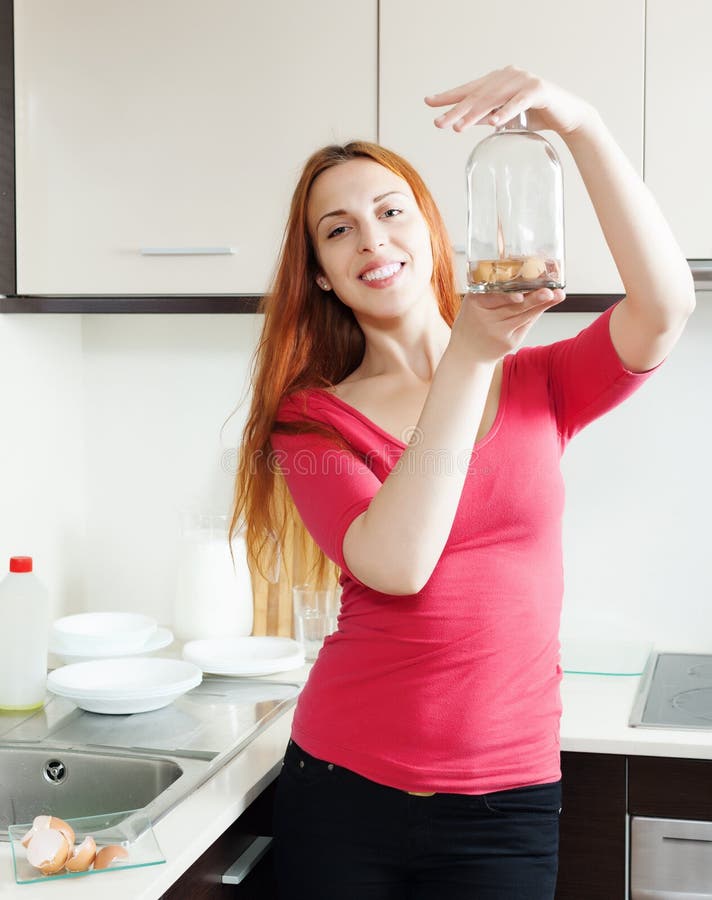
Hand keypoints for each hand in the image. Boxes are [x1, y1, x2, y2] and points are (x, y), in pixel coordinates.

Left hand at [425, 65, 595, 136]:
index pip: (469, 89)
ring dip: (474, 114)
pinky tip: (492, 122)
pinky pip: (518, 102)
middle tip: (439, 123)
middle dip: (456, 110)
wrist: (567, 116)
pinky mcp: (538, 90)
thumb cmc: (535, 115)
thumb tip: (463, 120)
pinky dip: (505, 112)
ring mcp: (523, 80)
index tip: (429, 103)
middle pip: (477, 95)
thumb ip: (486, 114)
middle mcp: (508, 76)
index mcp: (498, 80)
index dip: (449, 96)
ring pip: (494, 98)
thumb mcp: (505, 116)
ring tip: (458, 128)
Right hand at [450, 287, 566, 362]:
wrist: (468, 352)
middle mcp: (486, 319)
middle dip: (533, 299)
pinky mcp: (509, 342)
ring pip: (523, 316)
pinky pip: (526, 325)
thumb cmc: (472, 322)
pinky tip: (548, 304)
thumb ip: (492, 292)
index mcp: (475, 303)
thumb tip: (523, 275)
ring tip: (557, 295)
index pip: (493, 298)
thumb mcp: (474, 304)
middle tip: (549, 292)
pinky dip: (537, 313)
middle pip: (513, 308)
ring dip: (542, 304)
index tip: (519, 295)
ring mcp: (498, 333)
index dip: (506, 298)